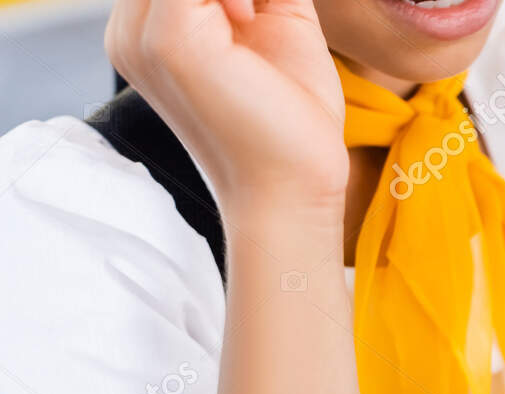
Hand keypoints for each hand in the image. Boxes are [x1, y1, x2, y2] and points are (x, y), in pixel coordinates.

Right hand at [106, 0, 346, 215]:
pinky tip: (252, 14)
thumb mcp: (277, 24)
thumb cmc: (290, 122)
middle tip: (259, 10)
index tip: (254, 3)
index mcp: (152, 24)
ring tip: (255, 15)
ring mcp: (142, 31)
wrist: (295, 189)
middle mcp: (133, 26)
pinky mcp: (169, 36)